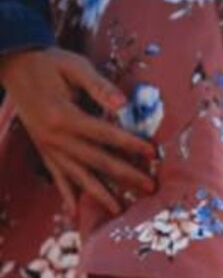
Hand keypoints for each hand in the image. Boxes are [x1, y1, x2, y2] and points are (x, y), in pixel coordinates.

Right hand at [0, 46, 159, 216]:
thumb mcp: (73, 65)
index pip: (105, 134)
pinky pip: (57, 178)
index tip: (153, 152)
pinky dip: (67, 195)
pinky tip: (75, 214)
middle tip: (150, 189)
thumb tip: (124, 103)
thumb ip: (98, 85)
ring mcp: (48, 148)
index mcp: (64, 116)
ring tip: (120, 210)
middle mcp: (55, 138)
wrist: (14, 66)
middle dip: (125, 176)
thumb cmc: (49, 63)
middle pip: (97, 161)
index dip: (130, 144)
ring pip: (79, 176)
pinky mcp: (44, 151)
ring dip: (101, 194)